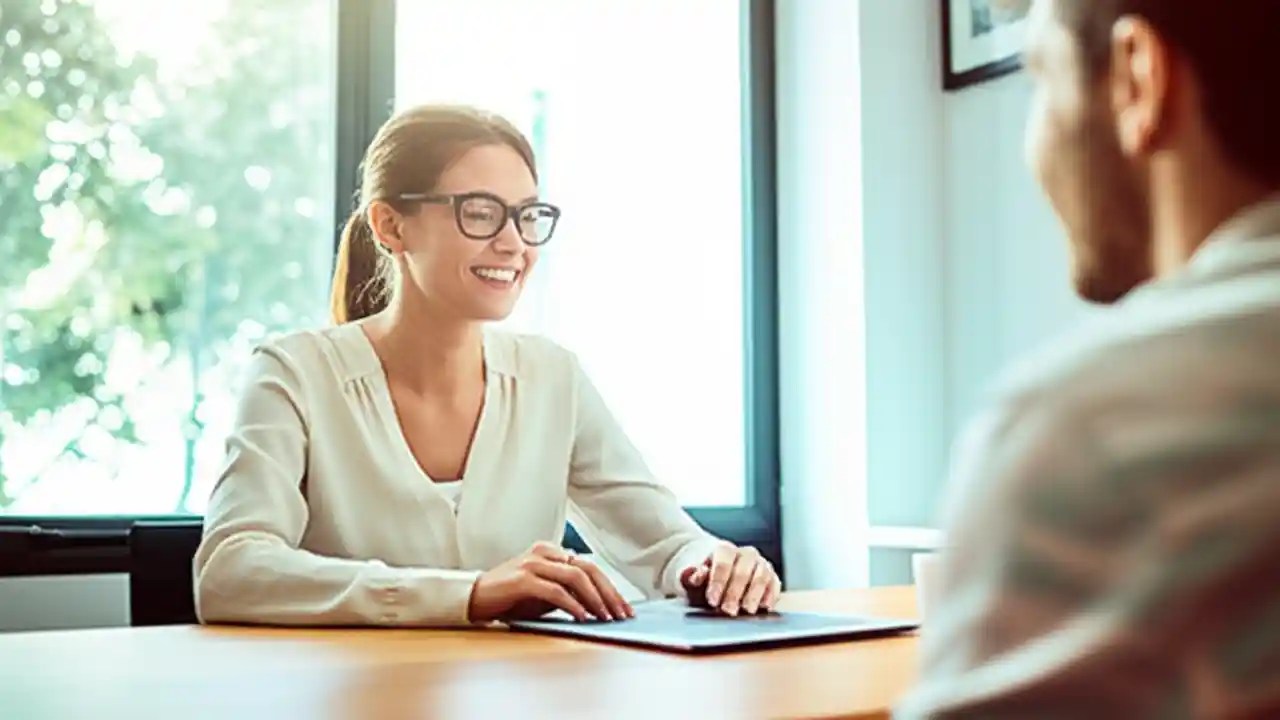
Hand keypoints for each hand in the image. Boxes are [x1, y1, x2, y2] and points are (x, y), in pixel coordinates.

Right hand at [467, 541, 633, 623]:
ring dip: (595, 599)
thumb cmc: (510, 598)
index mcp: (551, 552)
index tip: (624, 608)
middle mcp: (544, 553)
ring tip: (605, 617)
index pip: (589, 566)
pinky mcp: (522, 579)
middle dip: (609, 593)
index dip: (610, 587)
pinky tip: (582, 617)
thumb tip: (599, 606)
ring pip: (576, 577)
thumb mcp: (544, 594)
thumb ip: (567, 592)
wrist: (474, 598)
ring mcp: (533, 564)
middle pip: (588, 568)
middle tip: (622, 614)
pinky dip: (573, 604)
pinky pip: (555, 591)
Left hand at [680, 543, 780, 616]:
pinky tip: (764, 608)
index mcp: (724, 550)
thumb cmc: (702, 577)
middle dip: (735, 592)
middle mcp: (746, 554)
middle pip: (743, 571)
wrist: (715, 571)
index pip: (723, 563)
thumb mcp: (690, 577)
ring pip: (762, 575)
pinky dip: (771, 595)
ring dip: (755, 594)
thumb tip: (699, 573)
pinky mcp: (772, 578)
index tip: (712, 600)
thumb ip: (692, 576)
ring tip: (747, 611)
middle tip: (728, 611)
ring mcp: (761, 565)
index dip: (718, 582)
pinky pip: (775, 584)